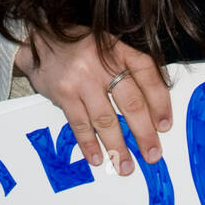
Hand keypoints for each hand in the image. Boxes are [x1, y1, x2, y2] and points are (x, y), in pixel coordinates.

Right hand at [14, 25, 172, 174]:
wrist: (39, 39)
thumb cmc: (81, 47)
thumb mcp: (109, 47)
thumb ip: (128, 70)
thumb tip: (152, 108)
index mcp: (119, 49)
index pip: (148, 76)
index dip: (160, 103)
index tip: (165, 125)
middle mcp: (102, 63)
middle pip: (131, 103)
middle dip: (144, 133)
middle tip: (152, 155)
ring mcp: (82, 79)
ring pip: (106, 119)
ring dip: (117, 147)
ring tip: (125, 165)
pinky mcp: (63, 93)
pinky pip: (80, 124)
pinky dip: (89, 144)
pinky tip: (97, 157)